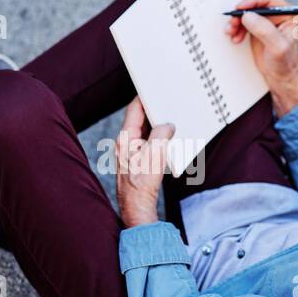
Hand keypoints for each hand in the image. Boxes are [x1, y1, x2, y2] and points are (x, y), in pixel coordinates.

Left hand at [115, 97, 173, 226]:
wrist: (137, 209)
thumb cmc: (141, 185)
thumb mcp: (154, 155)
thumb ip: (161, 135)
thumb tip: (167, 126)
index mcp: (125, 138)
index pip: (134, 110)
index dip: (145, 97)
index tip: (154, 88)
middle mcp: (126, 144)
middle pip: (140, 120)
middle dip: (155, 112)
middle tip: (168, 104)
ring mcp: (131, 154)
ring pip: (146, 133)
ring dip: (159, 128)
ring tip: (172, 121)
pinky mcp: (138, 163)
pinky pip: (150, 145)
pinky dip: (159, 140)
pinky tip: (169, 142)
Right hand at [226, 0, 297, 117]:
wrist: (281, 79)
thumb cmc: (285, 64)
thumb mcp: (277, 47)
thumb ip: (264, 30)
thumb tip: (247, 16)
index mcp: (288, 14)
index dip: (253, 0)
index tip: (240, 8)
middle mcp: (278, 15)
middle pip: (254, 5)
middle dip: (241, 13)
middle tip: (232, 23)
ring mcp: (266, 22)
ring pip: (247, 14)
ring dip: (236, 22)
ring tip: (231, 33)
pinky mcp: (257, 30)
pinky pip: (243, 23)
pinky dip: (237, 29)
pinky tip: (235, 38)